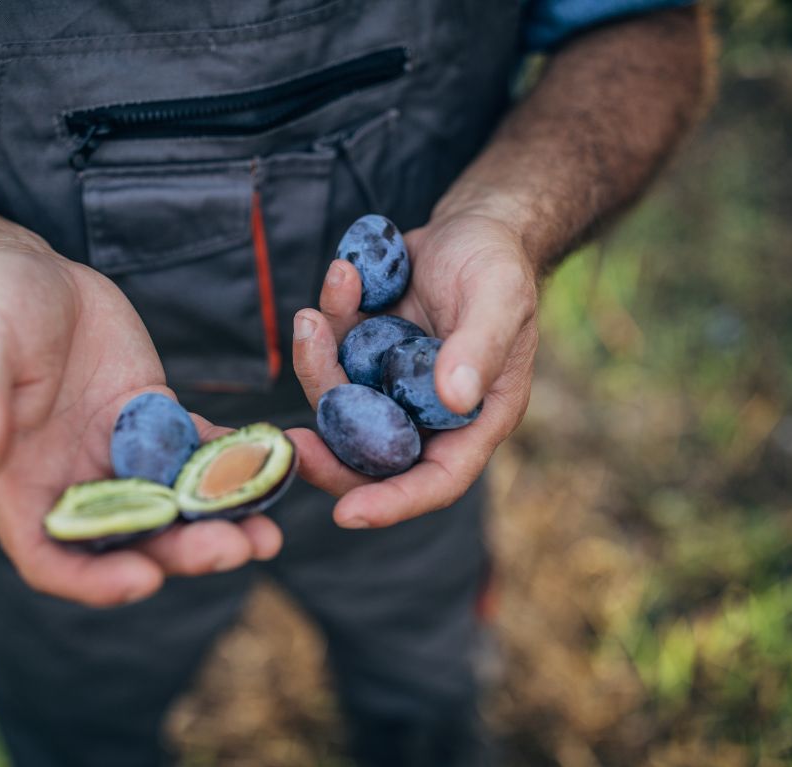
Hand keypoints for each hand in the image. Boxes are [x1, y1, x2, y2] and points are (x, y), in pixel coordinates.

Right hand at [0, 243, 281, 605]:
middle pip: (131, 540)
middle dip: (182, 551)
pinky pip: (201, 452)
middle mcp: (76, 483)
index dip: (96, 580)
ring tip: (268, 532)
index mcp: (21, 487)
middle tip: (237, 549)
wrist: (30, 272)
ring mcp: (121, 456)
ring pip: (175, 506)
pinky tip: (275, 463)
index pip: (55, 558)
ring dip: (220, 522)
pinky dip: (236, 463)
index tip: (146, 580)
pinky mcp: (158, 423)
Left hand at [291, 211, 538, 527]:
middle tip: (291, 441)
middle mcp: (428, 413)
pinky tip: (342, 275)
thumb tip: (456, 397)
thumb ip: (480, 346)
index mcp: (475, 418)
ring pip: (340, 404)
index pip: (436, 481)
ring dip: (317, 364)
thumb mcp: (500, 297)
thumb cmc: (498, 264)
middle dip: (329, 453)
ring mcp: (391, 386)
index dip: (394, 504)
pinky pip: (331, 354)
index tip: (347, 515)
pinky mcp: (364, 354)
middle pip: (372, 459)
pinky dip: (326, 320)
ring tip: (312, 316)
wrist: (473, 226)